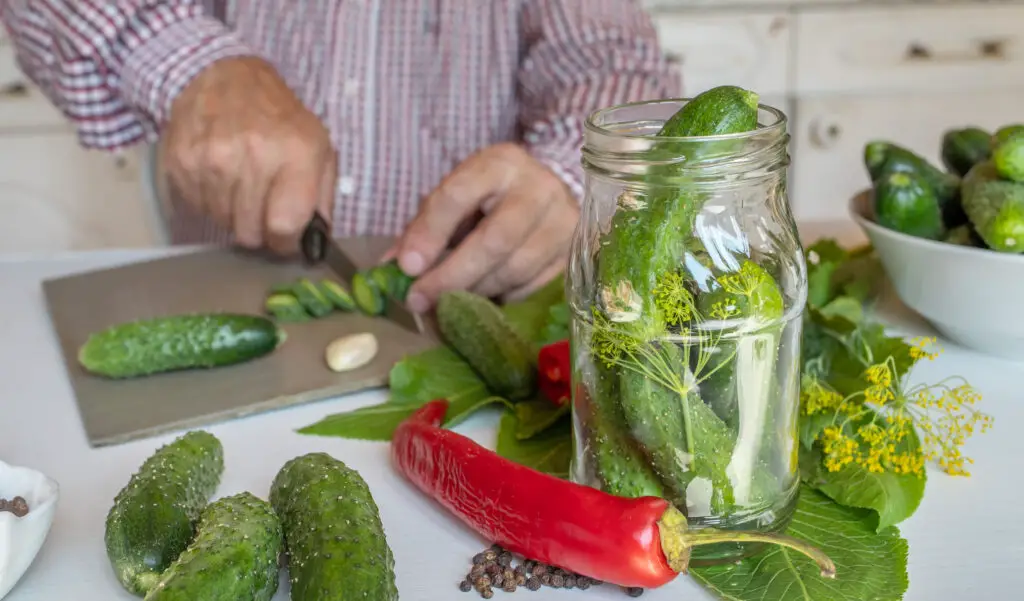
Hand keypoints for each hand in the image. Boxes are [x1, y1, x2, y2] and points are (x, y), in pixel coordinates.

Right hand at [160, 56, 337, 253]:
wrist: (223, 76)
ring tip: (241, 185)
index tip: (286, 236)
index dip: (286, 241)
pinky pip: (198, 207)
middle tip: (263, 209)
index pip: (283, 226)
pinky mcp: (182, 162)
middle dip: (260, 230)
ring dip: (234, 214)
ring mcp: (212, 160)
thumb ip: (322, 197)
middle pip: (249, 232)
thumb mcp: (318, 146)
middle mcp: (252, 156)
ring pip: (223, 223)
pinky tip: (219, 176)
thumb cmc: (279, 117)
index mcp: (295, 153)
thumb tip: (315, 241)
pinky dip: (210, 200)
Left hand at [390, 143, 579, 311]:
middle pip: (494, 240)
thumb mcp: (456, 197)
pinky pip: (534, 286)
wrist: (548, 190)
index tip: (407, 267)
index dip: (430, 233)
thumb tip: (391, 269)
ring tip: (451, 299)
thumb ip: (423, 228)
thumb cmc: (491, 197)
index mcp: (499, 164)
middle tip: (421, 300)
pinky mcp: (574, 251)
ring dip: (476, 291)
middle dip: (453, 276)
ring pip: (515, 269)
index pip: (458, 196)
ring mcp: (562, 220)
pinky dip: (504, 297)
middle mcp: (537, 187)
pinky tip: (488, 295)